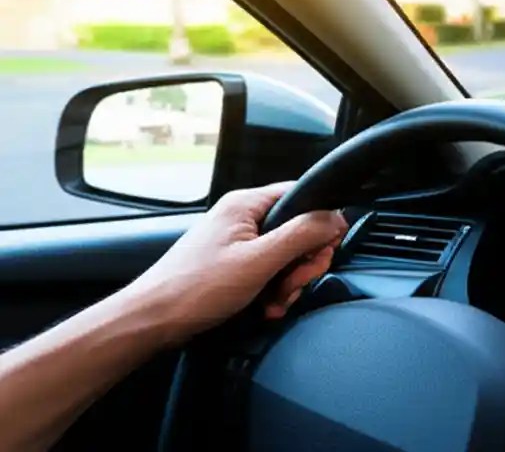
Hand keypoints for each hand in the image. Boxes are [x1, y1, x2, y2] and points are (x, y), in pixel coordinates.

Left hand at [124, 181, 347, 343]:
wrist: (152, 321)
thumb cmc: (195, 289)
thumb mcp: (258, 261)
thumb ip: (302, 235)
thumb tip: (336, 218)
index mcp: (246, 204)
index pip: (302, 197)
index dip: (320, 224)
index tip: (321, 252)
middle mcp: (243, 218)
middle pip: (298, 230)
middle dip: (302, 263)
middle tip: (291, 284)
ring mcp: (238, 242)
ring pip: (287, 256)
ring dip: (289, 282)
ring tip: (274, 301)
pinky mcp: (235, 265)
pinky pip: (270, 271)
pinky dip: (275, 291)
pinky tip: (266, 307)